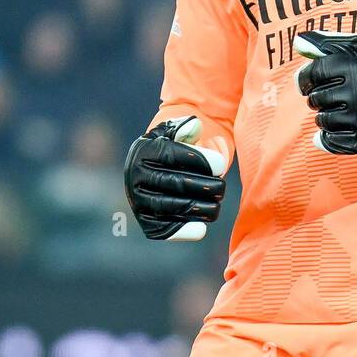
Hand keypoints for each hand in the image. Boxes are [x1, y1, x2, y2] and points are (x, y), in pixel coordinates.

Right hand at [123, 116, 226, 239]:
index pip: (172, 155)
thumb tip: (195, 125)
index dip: (200, 160)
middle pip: (174, 183)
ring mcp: (138, 200)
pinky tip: (201, 229)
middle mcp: (135, 176)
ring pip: (170, 206)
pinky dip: (182, 230)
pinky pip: (162, 228)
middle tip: (221, 188)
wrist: (157, 169)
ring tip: (216, 205)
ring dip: (198, 208)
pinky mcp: (145, 221)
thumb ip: (186, 127)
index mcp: (144, 151)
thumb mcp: (177, 132)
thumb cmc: (174, 147)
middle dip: (203, 186)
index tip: (221, 165)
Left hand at [293, 31, 356, 154]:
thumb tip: (298, 43)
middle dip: (318, 97)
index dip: (306, 79)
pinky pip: (331, 141)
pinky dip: (327, 137)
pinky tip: (334, 130)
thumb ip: (328, 43)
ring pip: (322, 121)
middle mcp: (355, 92)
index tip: (310, 82)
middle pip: (315, 99)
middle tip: (332, 96)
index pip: (313, 74)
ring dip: (325, 116)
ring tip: (339, 111)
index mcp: (353, 67)